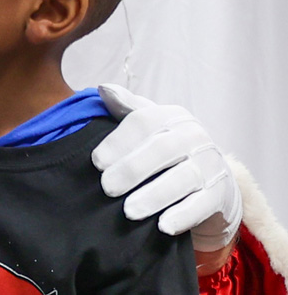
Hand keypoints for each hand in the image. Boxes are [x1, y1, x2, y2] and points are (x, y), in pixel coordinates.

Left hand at [92, 84, 241, 251]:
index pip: (144, 123)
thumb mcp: (150, 126)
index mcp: (172, 117)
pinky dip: (182, 215)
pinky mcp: (220, 193)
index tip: (96, 162)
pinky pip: (202, 205)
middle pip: (162, 150)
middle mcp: (194, 137)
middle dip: (132, 169)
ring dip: (154, 195)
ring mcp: (210, 165)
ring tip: (129, 211)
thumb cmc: (167, 149)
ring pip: (182, 179)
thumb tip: (103, 89)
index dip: (118, 142)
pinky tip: (163, 226)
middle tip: (107, 188)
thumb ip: (126, 108)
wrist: (212, 178)